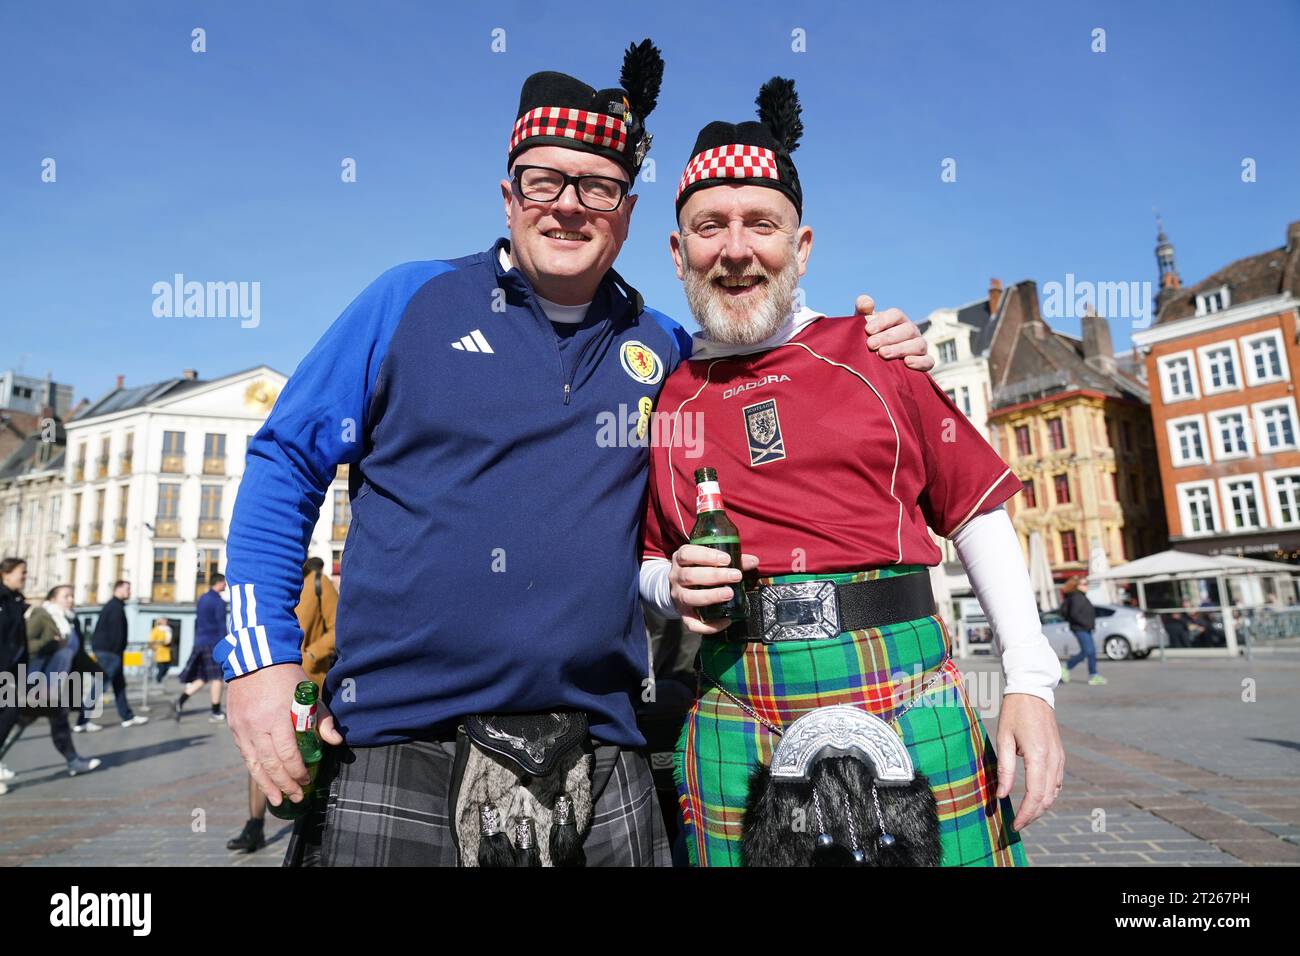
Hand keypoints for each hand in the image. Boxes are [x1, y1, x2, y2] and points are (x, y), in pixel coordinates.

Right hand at [227, 662, 342, 807]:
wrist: (255, 658)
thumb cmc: (287, 677)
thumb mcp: (309, 694)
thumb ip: (322, 719)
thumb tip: (336, 741)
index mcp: (278, 716)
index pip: (287, 753)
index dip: (297, 770)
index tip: (307, 779)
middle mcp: (257, 725)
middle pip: (270, 763)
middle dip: (284, 783)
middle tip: (295, 797)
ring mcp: (243, 727)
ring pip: (254, 764)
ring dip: (266, 785)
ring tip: (277, 800)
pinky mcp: (235, 727)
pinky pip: (245, 754)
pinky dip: (255, 770)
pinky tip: (263, 781)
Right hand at [668, 544, 759, 634]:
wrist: (680, 588)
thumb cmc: (698, 570)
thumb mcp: (709, 561)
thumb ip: (731, 560)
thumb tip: (753, 561)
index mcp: (681, 560)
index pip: (687, 554)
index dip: (706, 556)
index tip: (726, 559)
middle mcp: (676, 578)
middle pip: (690, 576)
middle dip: (714, 576)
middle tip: (735, 576)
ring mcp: (678, 597)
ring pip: (689, 597)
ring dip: (711, 596)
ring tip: (729, 593)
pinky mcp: (683, 615)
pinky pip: (692, 624)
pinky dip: (709, 626)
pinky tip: (725, 621)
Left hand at [855, 294, 933, 371]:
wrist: (874, 362)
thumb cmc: (869, 339)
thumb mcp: (863, 325)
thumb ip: (862, 311)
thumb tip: (867, 303)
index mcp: (898, 320)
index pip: (896, 315)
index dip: (883, 321)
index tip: (868, 330)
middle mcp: (911, 331)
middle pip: (907, 330)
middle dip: (888, 337)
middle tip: (871, 344)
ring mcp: (919, 346)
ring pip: (918, 345)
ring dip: (900, 349)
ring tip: (883, 354)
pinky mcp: (925, 362)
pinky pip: (928, 361)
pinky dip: (919, 362)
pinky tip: (907, 362)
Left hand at [994, 693, 1064, 830]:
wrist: (1032, 692)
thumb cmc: (1013, 713)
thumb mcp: (1003, 739)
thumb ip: (1004, 769)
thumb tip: (1003, 795)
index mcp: (1038, 755)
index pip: (1035, 794)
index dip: (1025, 813)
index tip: (1014, 825)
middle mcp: (1053, 759)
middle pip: (1047, 798)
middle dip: (1033, 815)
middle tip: (1017, 824)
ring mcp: (1059, 757)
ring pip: (1055, 792)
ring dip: (1041, 807)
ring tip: (1024, 815)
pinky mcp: (1060, 755)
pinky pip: (1057, 782)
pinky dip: (1048, 795)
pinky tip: (1036, 799)